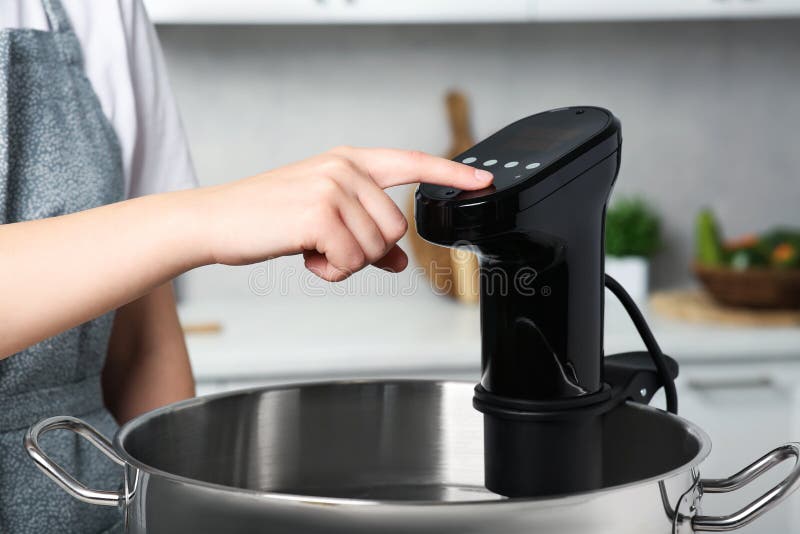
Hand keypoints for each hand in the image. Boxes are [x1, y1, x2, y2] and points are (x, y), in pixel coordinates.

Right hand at [201, 146, 493, 280]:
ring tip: (312, 248)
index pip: (412, 163)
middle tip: (328, 247)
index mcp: (349, 162)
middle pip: (396, 227)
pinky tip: (304, 255)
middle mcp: (345, 169)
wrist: (216, 221)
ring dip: (346, 262)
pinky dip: (330, 271)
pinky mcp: (320, 212)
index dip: (451, 175)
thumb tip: (400, 260)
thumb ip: (366, 234)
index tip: (481, 182)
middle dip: (367, 251)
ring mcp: (333, 188)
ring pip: (376, 248)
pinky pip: (351, 260)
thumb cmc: (267, 217)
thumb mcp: (324, 221)